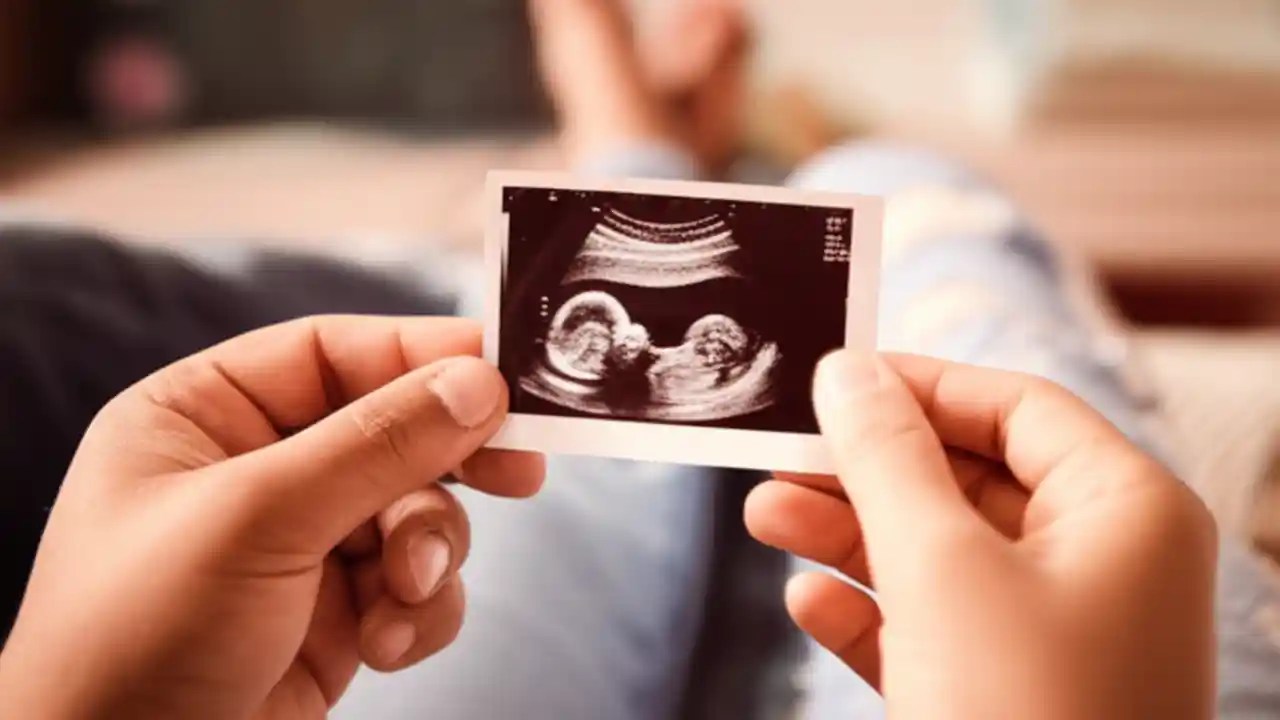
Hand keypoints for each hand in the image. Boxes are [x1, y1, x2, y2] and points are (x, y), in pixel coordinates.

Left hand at [0, 316, 543, 719]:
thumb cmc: (133, 642)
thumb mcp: (255, 517)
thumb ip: (375, 443)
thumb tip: (476, 384)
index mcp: (202, 416)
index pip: (332, 353)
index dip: (422, 355)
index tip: (504, 373)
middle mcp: (254, 474)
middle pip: (390, 430)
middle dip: (449, 462)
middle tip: (521, 471)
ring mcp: (298, 547)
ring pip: (415, 512)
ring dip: (428, 552)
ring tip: (406, 590)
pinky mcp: (334, 617)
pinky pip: (414, 586)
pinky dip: (419, 612)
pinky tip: (386, 645)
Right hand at [747, 351, 1215, 719]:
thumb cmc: (1023, 718)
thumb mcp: (940, 566)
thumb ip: (887, 456)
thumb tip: (846, 370)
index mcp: (1124, 511)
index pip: (1012, 405)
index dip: (917, 383)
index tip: (830, 377)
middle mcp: (1101, 565)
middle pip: (965, 479)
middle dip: (863, 470)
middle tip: (778, 455)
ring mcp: (1058, 637)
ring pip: (939, 555)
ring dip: (848, 535)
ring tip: (765, 517)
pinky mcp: (1013, 696)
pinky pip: (934, 630)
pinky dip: (869, 613)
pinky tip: (808, 603)